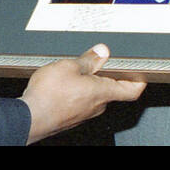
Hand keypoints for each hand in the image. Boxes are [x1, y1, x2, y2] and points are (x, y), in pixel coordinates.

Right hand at [18, 44, 145, 143]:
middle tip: (99, 60)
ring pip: (93, 95)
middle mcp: (97, 106)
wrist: (29, 117)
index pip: (131, 90)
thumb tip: (101, 52)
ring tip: (74, 70)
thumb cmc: (49, 95)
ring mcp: (84, 114)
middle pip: (110, 89)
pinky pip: (80, 101)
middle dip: (106, 75)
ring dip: (88, 83)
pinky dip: (75, 92)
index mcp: (102, 92)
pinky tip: (62, 84)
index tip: (140, 73)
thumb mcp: (70, 66)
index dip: (138, 80)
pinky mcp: (71, 117)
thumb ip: (88, 59)